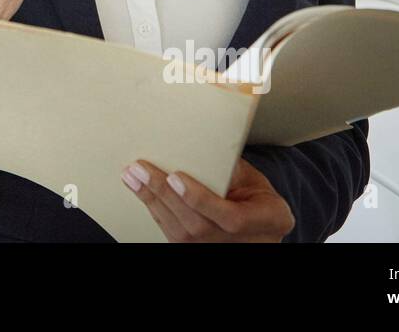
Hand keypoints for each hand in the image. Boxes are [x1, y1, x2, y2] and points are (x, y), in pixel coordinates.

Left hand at [121, 156, 294, 241]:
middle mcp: (241, 242)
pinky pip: (173, 234)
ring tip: (132, 178)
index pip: (230, 218)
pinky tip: (142, 192)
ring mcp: (217, 250)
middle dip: (164, 195)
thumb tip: (200, 150)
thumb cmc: (259, 197)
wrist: (263, 225)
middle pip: (197, 226)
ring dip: (152, 202)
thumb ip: (231, 170)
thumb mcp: (255, 179)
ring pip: (180, 233)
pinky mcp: (198, 250)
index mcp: (266, 221)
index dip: (200, 199)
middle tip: (140, 170)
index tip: (175, 177)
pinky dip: (156, 211)